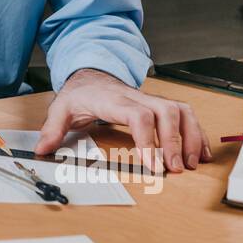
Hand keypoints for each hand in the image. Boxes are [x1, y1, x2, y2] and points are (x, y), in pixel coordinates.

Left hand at [34, 68, 211, 173]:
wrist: (91, 73)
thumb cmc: (81, 93)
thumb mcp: (61, 108)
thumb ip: (52, 129)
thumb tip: (43, 149)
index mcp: (114, 100)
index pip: (138, 115)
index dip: (148, 138)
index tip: (154, 164)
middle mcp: (138, 98)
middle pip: (166, 112)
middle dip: (174, 141)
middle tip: (175, 169)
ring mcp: (151, 100)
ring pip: (181, 111)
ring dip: (191, 137)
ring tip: (191, 163)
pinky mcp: (160, 106)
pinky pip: (186, 115)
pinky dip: (197, 133)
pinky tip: (200, 153)